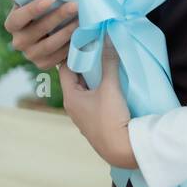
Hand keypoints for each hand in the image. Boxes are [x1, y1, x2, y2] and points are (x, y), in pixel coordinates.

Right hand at [0, 0, 78, 70]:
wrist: (55, 30)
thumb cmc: (43, 9)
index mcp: (13, 24)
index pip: (17, 19)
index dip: (33, 9)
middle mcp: (19, 41)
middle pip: (37, 31)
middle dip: (57, 17)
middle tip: (75, 5)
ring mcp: (31, 55)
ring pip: (49, 46)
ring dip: (67, 32)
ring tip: (82, 20)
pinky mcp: (44, 65)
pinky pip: (57, 58)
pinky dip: (70, 47)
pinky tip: (81, 36)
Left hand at [57, 38, 135, 169]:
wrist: (121, 149)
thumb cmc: (110, 118)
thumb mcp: (110, 87)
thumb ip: (109, 62)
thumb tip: (107, 38)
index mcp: (70, 98)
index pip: (65, 69)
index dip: (73, 54)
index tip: (84, 41)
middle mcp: (73, 107)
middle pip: (74, 79)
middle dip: (85, 64)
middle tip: (96, 48)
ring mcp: (84, 116)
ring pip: (84, 90)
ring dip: (93, 78)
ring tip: (105, 63)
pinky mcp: (95, 122)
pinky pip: (93, 100)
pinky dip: (98, 89)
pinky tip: (111, 84)